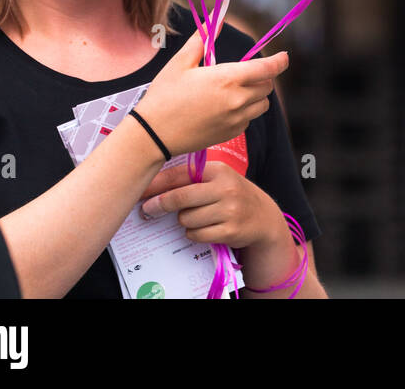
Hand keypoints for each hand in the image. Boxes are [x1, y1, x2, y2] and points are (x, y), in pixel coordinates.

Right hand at [134, 27, 288, 157]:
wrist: (154, 133)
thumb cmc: (164, 94)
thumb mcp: (181, 62)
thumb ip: (202, 39)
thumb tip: (217, 18)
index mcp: (227, 78)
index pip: (267, 69)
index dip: (279, 62)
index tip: (284, 56)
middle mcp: (237, 100)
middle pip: (267, 86)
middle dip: (262, 76)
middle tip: (244, 71)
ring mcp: (235, 120)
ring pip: (262, 104)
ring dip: (256, 95)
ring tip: (236, 89)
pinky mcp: (230, 134)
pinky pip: (249, 120)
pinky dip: (245, 111)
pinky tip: (225, 107)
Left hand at [140, 160, 285, 250]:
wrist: (262, 216)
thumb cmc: (232, 194)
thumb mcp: (218, 178)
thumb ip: (193, 177)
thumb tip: (155, 185)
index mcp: (218, 169)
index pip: (181, 174)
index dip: (158, 183)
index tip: (142, 191)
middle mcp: (225, 188)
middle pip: (180, 197)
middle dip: (159, 204)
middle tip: (147, 210)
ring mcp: (229, 210)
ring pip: (186, 218)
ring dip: (183, 220)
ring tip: (193, 216)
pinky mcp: (230, 231)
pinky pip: (196, 234)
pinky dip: (193, 233)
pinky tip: (202, 227)